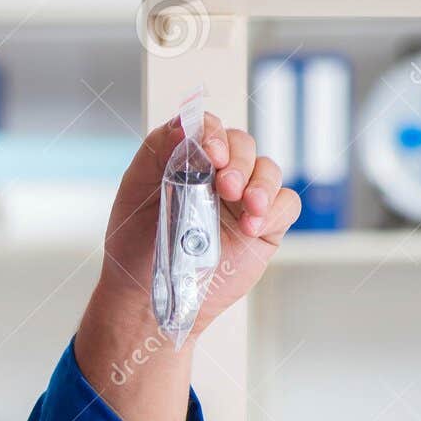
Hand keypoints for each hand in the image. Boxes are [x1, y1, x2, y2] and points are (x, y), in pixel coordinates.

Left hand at [97, 110, 301, 342]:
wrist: (147, 297)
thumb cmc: (135, 246)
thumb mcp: (134, 193)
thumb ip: (156, 152)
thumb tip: (185, 123)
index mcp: (186, 160)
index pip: (209, 129)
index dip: (214, 134)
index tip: (211, 154)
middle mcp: (217, 175)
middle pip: (243, 145)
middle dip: (239, 161)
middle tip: (226, 186)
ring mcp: (242, 200)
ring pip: (268, 171)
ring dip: (262, 184)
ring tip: (248, 207)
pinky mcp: (263, 227)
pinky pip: (286, 205)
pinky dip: (276, 209)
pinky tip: (254, 225)